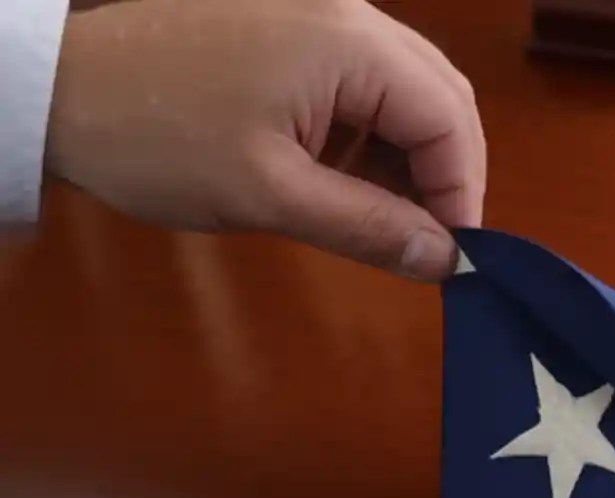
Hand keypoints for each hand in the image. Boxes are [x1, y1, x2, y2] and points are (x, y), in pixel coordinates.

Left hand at [47, 0, 482, 281]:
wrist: (57, 89)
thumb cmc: (158, 140)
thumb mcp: (270, 195)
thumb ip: (370, 227)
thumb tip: (446, 261)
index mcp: (350, 42)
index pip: (448, 118)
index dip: (462, 192)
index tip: (454, 257)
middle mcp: (348, 13)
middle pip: (439, 94)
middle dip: (445, 172)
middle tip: (431, 241)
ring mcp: (320, 12)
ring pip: (405, 87)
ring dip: (410, 155)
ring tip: (386, 217)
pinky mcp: (293, 24)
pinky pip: (363, 79)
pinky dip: (372, 132)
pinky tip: (348, 177)